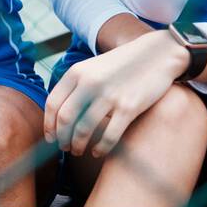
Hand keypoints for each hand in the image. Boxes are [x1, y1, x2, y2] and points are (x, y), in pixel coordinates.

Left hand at [44, 29, 189, 157]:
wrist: (157, 55)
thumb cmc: (122, 65)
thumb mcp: (92, 67)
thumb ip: (75, 86)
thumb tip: (59, 115)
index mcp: (76, 72)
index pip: (53, 103)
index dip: (49, 124)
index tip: (50, 137)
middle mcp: (89, 83)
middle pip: (65, 118)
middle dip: (62, 138)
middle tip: (64, 147)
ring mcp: (109, 95)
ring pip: (84, 129)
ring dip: (78, 145)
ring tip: (79, 151)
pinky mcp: (129, 107)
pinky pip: (109, 135)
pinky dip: (101, 148)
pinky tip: (98, 152)